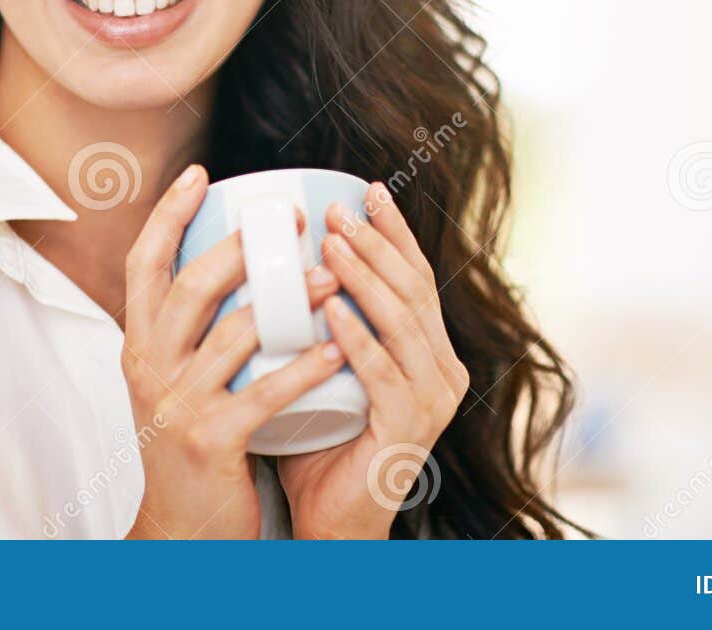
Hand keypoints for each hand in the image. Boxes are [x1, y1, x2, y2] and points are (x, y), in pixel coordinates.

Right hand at [121, 164, 344, 538]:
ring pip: (231, 335)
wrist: (181, 532)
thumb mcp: (174, 380)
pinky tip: (338, 349)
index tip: (202, 173)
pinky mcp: (210, 442)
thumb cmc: (194, 445)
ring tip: (332, 276)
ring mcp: (176, 406)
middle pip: (190, 287)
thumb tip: (239, 259)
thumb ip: (194, 329)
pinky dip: (303, 368)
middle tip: (294, 218)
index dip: (167, 214)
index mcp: (139, 344)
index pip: (143, 264)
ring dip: (287, 300)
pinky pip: (262, 395)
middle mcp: (148, 367)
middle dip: (243, 245)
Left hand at [276, 182, 469, 538]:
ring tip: (331, 241)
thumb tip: (269, 255)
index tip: (363, 190)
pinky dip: (356, 336)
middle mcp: (442, 369)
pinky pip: (383, 372)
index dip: (393, 231)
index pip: (414, 276)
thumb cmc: (318, 441)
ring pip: (402, 321)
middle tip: (338, 208)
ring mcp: (432, 400)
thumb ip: (311, 318)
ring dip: (365, 276)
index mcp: (427, 350)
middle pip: (414, 288)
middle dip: (376, 242)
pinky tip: (329, 307)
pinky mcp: (409, 429)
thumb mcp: (319, 366)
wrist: (328, 522)